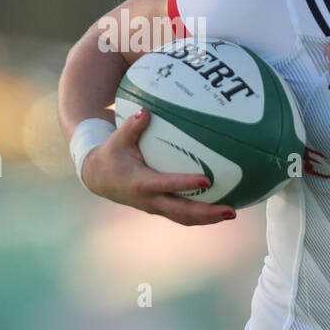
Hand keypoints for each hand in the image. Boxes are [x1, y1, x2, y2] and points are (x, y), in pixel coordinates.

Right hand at [81, 108, 234, 225]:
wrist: (98, 179)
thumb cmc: (112, 155)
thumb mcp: (117, 140)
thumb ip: (132, 127)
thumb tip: (145, 111)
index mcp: (141, 183)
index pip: (167, 185)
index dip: (186, 184)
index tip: (207, 180)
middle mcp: (150, 200)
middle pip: (182, 211)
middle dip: (207, 213)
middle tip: (231, 211)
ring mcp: (155, 207)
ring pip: (184, 218)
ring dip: (208, 219)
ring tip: (231, 213)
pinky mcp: (159, 209)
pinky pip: (182, 216)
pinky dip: (201, 216)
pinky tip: (219, 210)